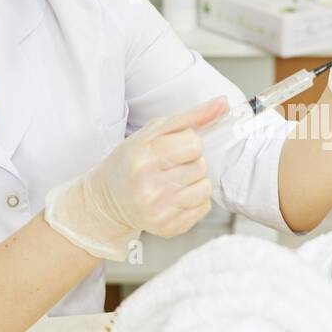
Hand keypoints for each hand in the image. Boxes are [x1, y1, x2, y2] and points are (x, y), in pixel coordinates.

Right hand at [44, 97, 226, 259]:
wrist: (107, 200)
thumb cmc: (131, 161)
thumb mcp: (153, 132)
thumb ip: (191, 117)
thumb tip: (223, 103)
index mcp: (143, 156)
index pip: (193, 144)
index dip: (188, 143)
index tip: (174, 149)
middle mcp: (149, 186)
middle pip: (201, 166)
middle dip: (192, 163)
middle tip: (170, 167)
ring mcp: (159, 210)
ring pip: (205, 188)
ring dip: (196, 182)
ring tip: (175, 181)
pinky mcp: (168, 228)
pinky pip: (204, 208)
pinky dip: (195, 201)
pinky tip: (175, 197)